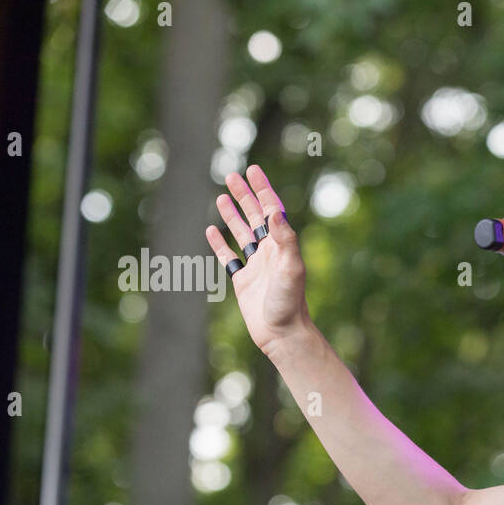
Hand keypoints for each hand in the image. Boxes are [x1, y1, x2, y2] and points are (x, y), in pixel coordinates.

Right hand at [205, 165, 309, 354]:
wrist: (282, 334)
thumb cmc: (290, 302)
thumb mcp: (292, 268)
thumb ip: (285, 239)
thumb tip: (275, 211)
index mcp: (282, 246)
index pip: (272, 210)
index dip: (263, 190)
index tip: (253, 170)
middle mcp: (270, 253)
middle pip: (255, 217)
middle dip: (245, 196)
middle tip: (232, 175)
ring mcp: (256, 267)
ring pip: (242, 234)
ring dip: (233, 215)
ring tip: (222, 196)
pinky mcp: (243, 282)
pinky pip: (229, 258)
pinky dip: (219, 244)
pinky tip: (211, 230)